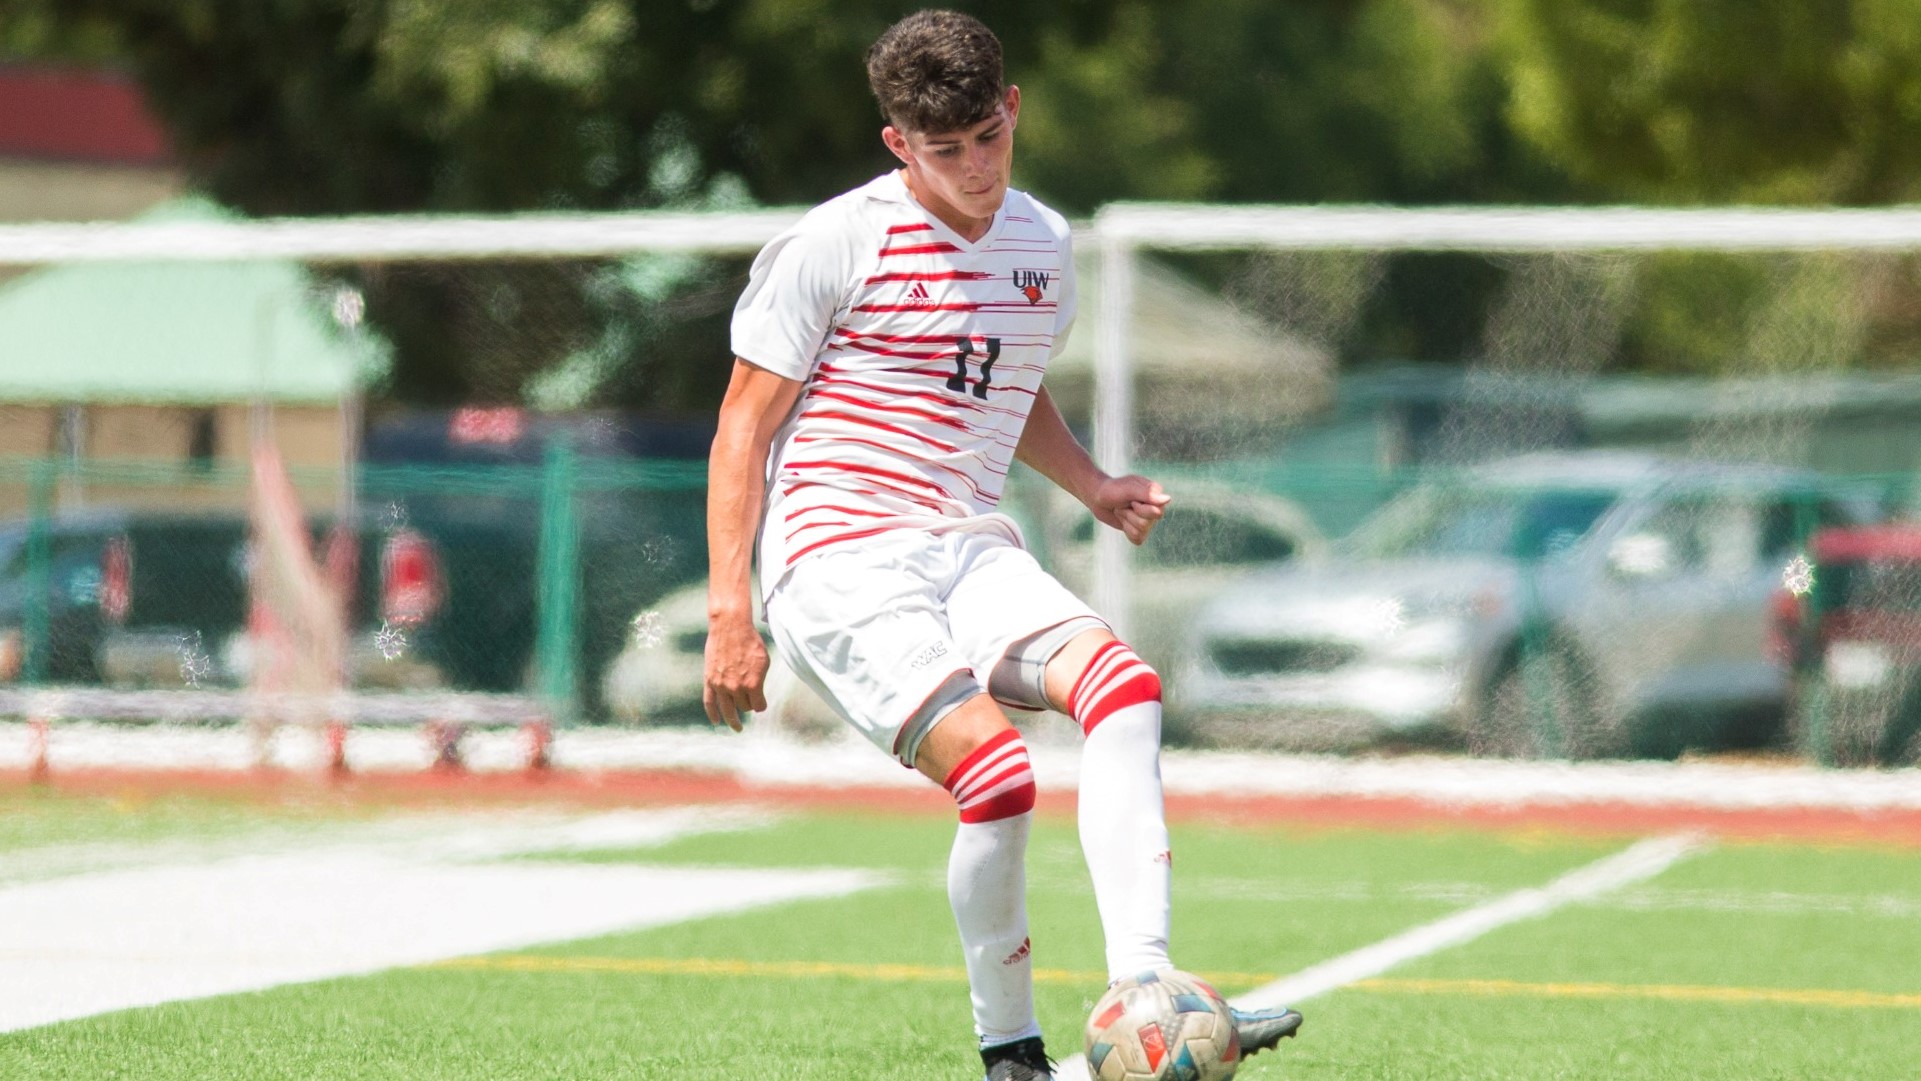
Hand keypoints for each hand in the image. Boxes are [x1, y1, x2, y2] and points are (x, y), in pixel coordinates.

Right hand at [703, 611, 768, 731]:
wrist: (730, 627)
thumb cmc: (750, 642)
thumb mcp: (764, 661)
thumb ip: (761, 681)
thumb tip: (758, 696)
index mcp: (753, 684)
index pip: (759, 706)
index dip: (761, 705)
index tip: (761, 703)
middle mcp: (736, 687)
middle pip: (744, 707)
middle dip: (748, 704)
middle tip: (750, 699)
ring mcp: (721, 685)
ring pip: (728, 710)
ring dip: (733, 720)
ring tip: (737, 727)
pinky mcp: (710, 681)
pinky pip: (709, 702)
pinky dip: (713, 714)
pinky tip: (716, 722)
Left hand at [1088, 474, 1170, 545]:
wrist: (1097, 497)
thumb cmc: (1112, 490)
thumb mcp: (1128, 489)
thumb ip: (1147, 495)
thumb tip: (1168, 499)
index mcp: (1156, 494)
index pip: (1157, 512)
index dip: (1140, 509)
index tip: (1131, 500)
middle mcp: (1155, 507)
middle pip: (1147, 524)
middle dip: (1129, 515)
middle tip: (1123, 505)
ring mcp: (1148, 519)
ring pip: (1141, 532)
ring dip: (1126, 521)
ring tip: (1121, 511)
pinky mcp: (1140, 530)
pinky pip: (1138, 539)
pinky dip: (1126, 531)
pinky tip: (1123, 520)